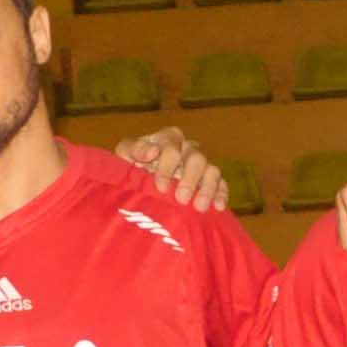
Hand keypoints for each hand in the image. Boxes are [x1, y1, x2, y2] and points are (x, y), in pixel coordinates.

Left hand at [111, 127, 227, 211]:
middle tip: (181, 199)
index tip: (160, 187)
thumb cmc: (131, 166)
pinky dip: (221, 194)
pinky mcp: (210, 181)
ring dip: (207, 188)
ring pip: (212, 170)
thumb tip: (153, 152)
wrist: (138, 185)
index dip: (167, 166)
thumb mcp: (125, 155)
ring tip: (199, 207)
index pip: (172, 146)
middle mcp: (187, 149)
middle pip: (196, 158)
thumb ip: (134, 149)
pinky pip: (221, 184)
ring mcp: (201, 165)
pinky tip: (218, 207)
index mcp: (167, 139)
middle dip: (189, 179)